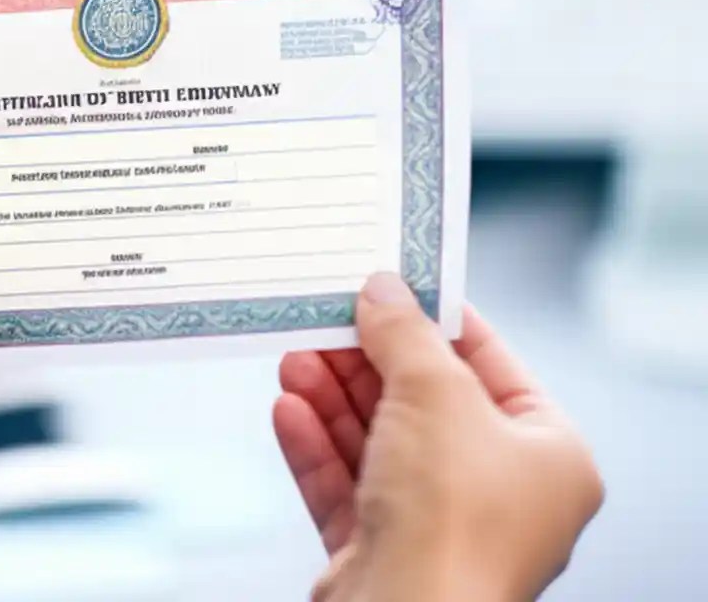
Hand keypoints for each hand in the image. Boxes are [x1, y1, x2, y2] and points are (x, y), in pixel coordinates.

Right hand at [273, 274, 602, 601]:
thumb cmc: (455, 519)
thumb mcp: (435, 393)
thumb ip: (405, 334)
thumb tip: (383, 291)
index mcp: (548, 457)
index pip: (493, 367)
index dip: (441, 322)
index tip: (397, 285)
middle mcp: (499, 494)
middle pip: (425, 404)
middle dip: (368, 361)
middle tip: (328, 318)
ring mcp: (437, 526)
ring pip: (378, 443)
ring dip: (333, 397)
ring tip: (295, 356)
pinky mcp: (381, 551)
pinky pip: (347, 486)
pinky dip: (317, 444)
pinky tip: (288, 407)